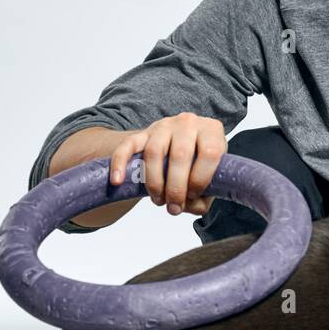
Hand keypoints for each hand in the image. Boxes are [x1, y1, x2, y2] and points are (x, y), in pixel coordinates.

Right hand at [109, 112, 226, 216]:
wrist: (178, 144)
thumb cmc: (199, 163)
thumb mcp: (211, 175)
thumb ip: (205, 195)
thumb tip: (190, 205)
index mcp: (212, 130)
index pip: (210, 153)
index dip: (200, 180)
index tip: (192, 196)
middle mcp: (189, 123)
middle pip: (180, 155)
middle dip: (175, 188)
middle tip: (173, 206)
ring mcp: (164, 126)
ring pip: (154, 153)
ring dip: (154, 183)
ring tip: (158, 200)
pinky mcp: (142, 133)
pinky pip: (127, 146)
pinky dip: (120, 163)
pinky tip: (117, 181)